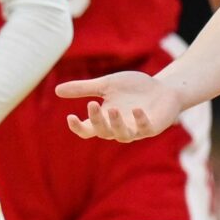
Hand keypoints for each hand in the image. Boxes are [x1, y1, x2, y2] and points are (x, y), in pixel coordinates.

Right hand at [61, 69, 182, 142]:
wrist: (163, 89)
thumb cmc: (133, 89)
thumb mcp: (106, 85)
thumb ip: (84, 89)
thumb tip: (57, 91)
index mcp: (105, 119)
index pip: (87, 130)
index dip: (78, 127)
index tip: (71, 116)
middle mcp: (118, 128)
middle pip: (103, 132)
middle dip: (97, 120)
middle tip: (92, 104)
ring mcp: (135, 130)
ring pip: (122, 135)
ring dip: (115, 124)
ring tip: (111, 108)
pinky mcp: (152, 127)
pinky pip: (144, 128)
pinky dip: (140, 120)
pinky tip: (136, 110)